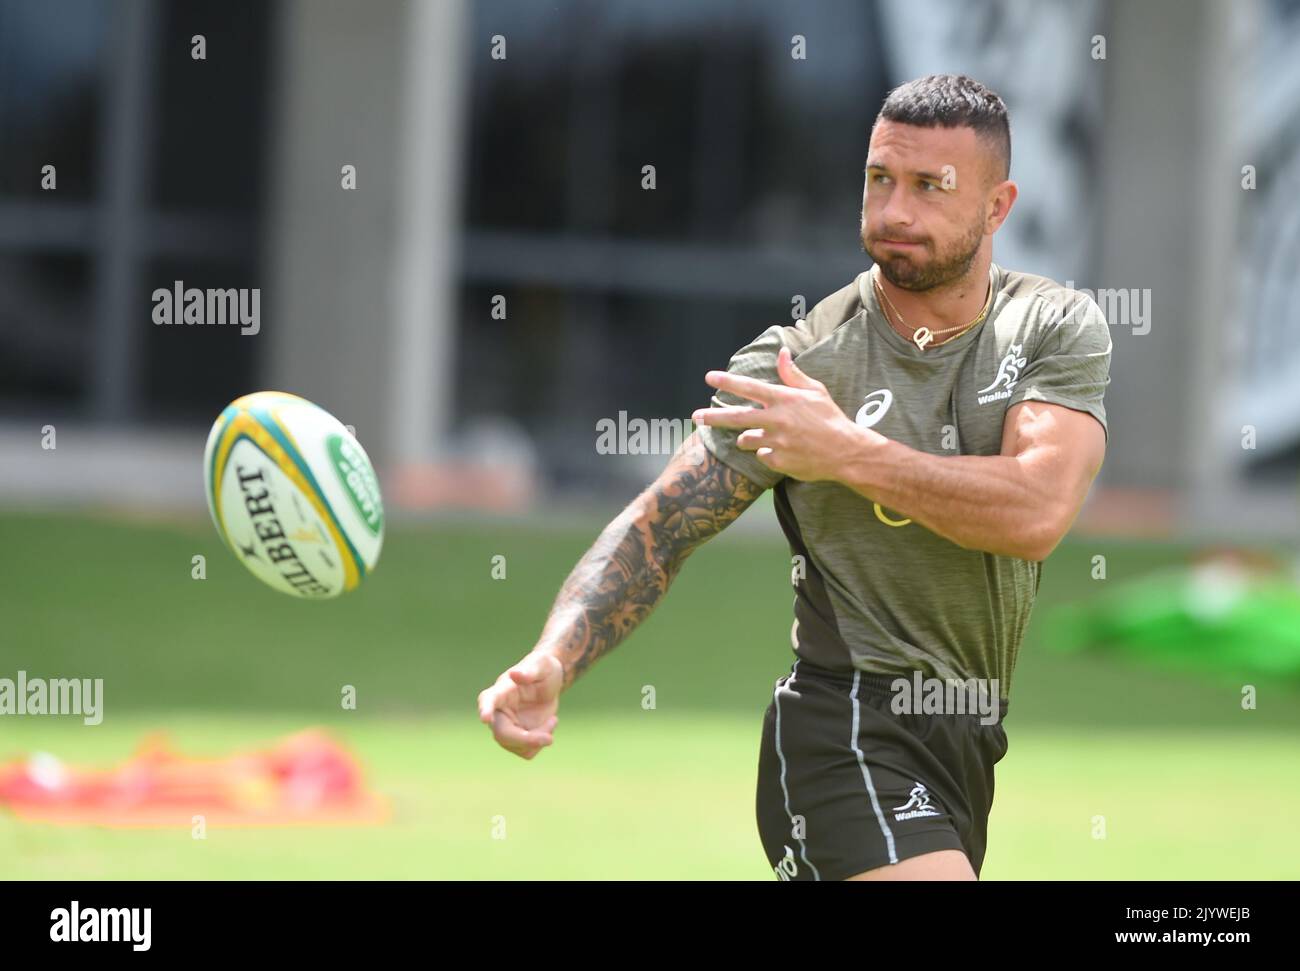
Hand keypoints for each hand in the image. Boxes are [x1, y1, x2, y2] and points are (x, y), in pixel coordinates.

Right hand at [477, 652, 562, 759]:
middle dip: (525, 739)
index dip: (486, 708)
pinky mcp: (517, 739)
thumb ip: (530, 670)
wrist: (550, 682)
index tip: (485, 717)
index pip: (488, 699)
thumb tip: (516, 674)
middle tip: (549, 739)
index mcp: (501, 691)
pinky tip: (548, 725)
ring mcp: (506, 727)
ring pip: (516, 746)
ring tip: (553, 720)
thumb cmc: (543, 668)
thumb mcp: (542, 664)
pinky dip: (541, 742)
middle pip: (502, 733)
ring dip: (538, 739)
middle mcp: (498, 711)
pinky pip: (527, 751)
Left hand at [693, 346, 878, 481]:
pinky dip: (768, 453)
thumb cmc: (830, 418)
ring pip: (747, 440)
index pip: (749, 387)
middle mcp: (777, 420)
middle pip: (736, 417)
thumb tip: (782, 352)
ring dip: (749, 438)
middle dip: (713, 416)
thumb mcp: (815, 391)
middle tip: (695, 416)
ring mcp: (776, 442)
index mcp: (784, 400)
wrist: (845, 452)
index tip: (709, 377)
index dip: (727, 382)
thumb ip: (793, 374)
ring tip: (763, 436)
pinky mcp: (777, 461)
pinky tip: (785, 452)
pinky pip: (762, 456)